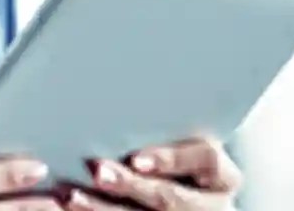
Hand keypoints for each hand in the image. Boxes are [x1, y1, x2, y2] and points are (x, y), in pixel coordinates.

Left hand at [62, 137, 242, 210]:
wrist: (178, 191)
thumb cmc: (168, 146)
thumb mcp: (177, 138)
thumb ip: (158, 126)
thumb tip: (114, 94)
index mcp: (220, 173)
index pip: (205, 159)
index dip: (171, 159)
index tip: (137, 158)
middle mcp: (211, 204)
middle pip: (173, 198)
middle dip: (132, 186)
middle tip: (98, 172)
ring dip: (105, 208)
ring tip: (74, 197)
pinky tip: (74, 206)